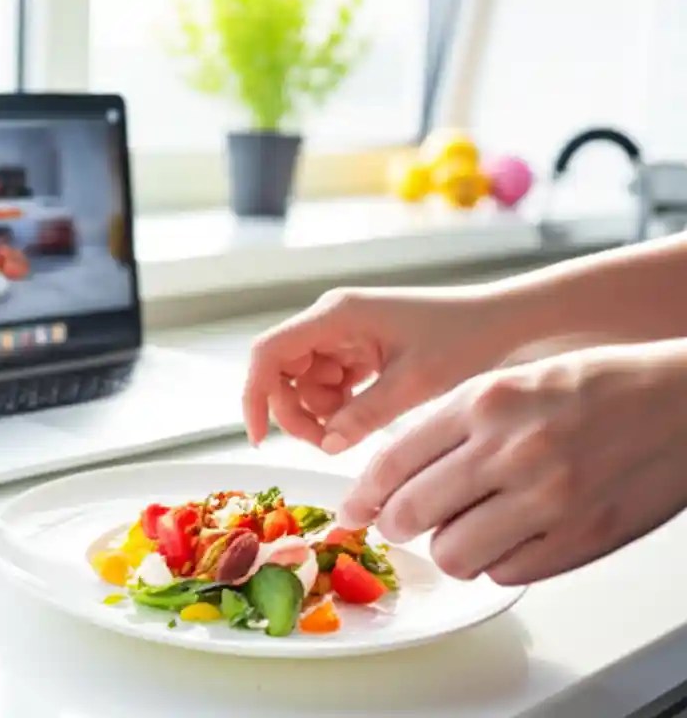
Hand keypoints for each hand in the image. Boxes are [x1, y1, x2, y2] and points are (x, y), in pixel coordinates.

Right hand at [243, 287, 519, 450]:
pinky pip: (327, 381)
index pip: (269, 352)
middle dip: (295, 411)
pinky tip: (368, 410)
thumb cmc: (465, 339)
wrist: (503, 321)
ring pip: (302, 380)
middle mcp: (331, 318)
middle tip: (328, 441)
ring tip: (358, 423)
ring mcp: (343, 332)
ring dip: (319, 410)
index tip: (259, 437)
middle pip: (281, 370)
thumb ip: (365, 415)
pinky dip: (338, 404)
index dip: (255, 395)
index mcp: (336, 314)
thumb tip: (326, 444)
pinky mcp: (357, 347)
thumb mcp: (415, 384)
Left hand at [340, 340, 686, 584]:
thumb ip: (453, 424)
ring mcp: (548, 498)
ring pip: (453, 554)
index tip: (355, 510)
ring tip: (465, 529)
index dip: (365, 494)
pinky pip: (505, 572)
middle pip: (411, 513)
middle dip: (397, 525)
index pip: (393, 461)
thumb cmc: (599, 386)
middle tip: (402, 524)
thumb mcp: (512, 381)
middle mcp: (511, 449)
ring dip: (449, 549)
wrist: (684, 402)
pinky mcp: (580, 537)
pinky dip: (498, 562)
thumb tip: (394, 476)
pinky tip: (512, 536)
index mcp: (486, 401)